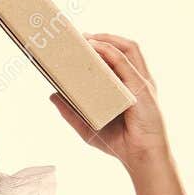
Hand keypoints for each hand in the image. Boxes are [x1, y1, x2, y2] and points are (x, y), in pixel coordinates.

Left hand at [49, 32, 170, 174]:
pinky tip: (94, 47)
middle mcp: (137, 80)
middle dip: (102, 37)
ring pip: (128, 48)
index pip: (118, 57)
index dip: (102, 45)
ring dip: (106, 38)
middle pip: (124, 47)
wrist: (141, 158)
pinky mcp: (141, 88)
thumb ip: (71, 112)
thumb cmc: (120, 143)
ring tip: (85, 37)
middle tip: (79, 35)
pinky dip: (109, 51)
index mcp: (129, 86)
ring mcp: (140, 83)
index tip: (80, 41)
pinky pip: (125, 62)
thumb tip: (52, 94)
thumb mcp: (87, 126)